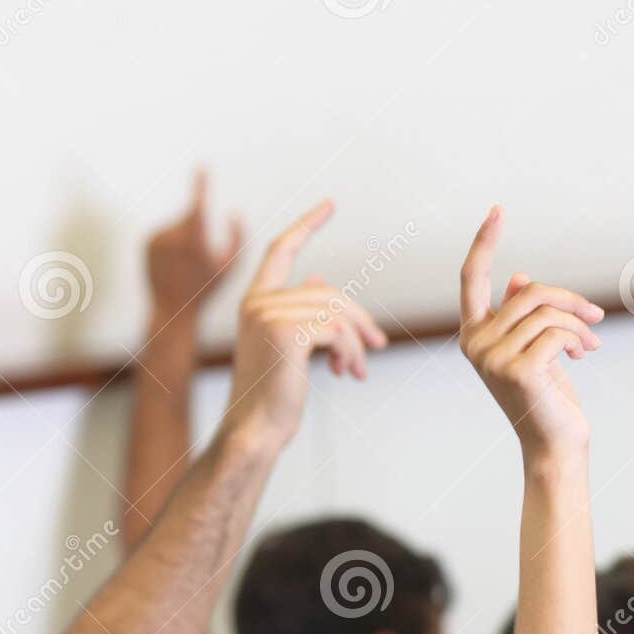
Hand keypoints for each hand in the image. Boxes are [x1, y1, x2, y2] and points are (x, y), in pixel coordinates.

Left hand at [147, 170, 243, 322]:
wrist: (172, 310)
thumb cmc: (206, 291)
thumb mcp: (229, 267)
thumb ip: (236, 237)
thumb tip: (235, 212)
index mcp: (194, 242)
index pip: (197, 204)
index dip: (201, 183)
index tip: (202, 165)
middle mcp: (172, 238)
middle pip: (190, 217)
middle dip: (198, 229)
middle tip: (200, 257)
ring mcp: (156, 239)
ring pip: (177, 226)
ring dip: (185, 238)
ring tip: (186, 265)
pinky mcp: (146, 242)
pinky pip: (165, 233)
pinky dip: (172, 243)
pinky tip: (174, 263)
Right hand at [222, 199, 387, 446]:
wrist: (257, 430)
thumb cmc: (274, 392)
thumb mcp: (289, 346)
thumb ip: (301, 311)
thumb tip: (320, 278)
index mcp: (255, 301)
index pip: (281, 249)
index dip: (306, 224)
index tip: (330, 204)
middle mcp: (257, 302)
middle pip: (328, 292)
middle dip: (359, 320)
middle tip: (378, 346)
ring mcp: (269, 315)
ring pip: (337, 313)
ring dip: (356, 344)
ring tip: (356, 370)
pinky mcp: (286, 333)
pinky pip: (338, 332)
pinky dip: (351, 354)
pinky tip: (346, 374)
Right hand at [458, 206, 603, 455]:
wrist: (555, 442)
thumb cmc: (547, 395)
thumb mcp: (536, 347)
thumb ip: (523, 314)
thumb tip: (520, 277)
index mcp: (473, 334)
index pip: (472, 278)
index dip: (484, 242)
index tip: (497, 209)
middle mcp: (474, 344)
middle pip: (529, 292)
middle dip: (569, 301)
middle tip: (595, 318)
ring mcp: (491, 358)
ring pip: (547, 311)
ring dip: (578, 324)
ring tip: (590, 344)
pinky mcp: (517, 370)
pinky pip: (557, 331)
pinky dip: (579, 339)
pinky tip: (584, 357)